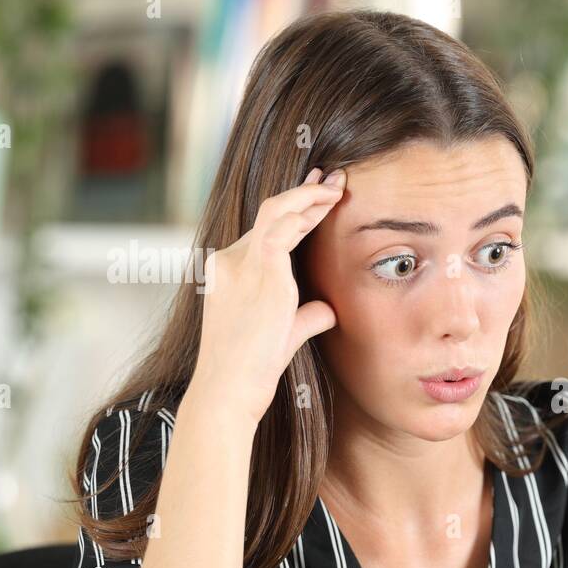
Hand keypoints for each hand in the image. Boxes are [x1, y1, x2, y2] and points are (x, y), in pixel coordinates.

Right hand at [190, 168, 344, 426]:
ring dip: (310, 196)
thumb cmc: (251, 370)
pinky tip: (329, 202)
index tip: (316, 197)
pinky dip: (308, 210)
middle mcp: (231, 260)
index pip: (265, 232)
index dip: (294, 211)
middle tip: (332, 179)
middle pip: (271, 214)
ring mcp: (243, 263)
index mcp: (229, 271)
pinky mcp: (261, 270)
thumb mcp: (283, 335)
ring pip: (277, 211)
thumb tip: (328, 309)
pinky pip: (285, 227)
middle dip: (304, 194)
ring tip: (338, 186)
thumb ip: (306, 316)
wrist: (228, 388)